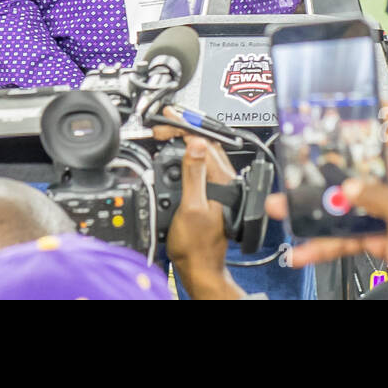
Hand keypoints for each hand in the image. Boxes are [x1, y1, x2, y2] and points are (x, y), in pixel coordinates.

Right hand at [165, 136, 245, 299]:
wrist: (199, 268)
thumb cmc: (197, 245)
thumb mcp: (191, 207)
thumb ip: (194, 174)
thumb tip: (196, 144)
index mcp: (222, 180)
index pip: (204, 142)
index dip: (184, 127)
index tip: (167, 119)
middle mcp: (225, 181)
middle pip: (206, 144)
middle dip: (184, 129)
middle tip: (163, 126)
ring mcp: (219, 187)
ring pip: (204, 153)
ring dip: (186, 140)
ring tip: (168, 133)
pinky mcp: (212, 194)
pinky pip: (201, 166)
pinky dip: (188, 155)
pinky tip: (179, 155)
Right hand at [264, 103, 387, 299]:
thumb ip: (377, 196)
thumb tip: (348, 186)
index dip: (377, 108)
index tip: (350, 98)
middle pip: (360, 165)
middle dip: (327, 169)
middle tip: (300, 163)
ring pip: (347, 202)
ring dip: (317, 209)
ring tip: (287, 210)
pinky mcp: (380, 233)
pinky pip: (347, 232)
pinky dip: (326, 241)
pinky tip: (306, 248)